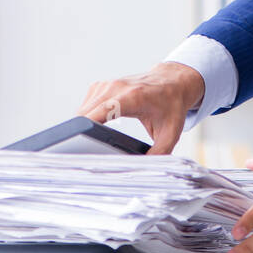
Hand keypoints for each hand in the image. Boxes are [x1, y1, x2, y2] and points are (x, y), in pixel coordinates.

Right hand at [75, 61, 205, 154]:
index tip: (79, 141)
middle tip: (86, 152)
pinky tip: (97, 126)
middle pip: (86, 113)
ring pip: (82, 110)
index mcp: (133, 97)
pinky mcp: (101, 86)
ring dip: (83, 126)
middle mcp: (116, 87)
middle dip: (82, 133)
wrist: (173, 81)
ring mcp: (107, 85)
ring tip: (93, 141)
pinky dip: (87, 117)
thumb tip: (145, 170)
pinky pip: (86, 105)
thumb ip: (159, 153)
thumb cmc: (172, 105)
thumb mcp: (171, 133)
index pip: (102, 110)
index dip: (88, 125)